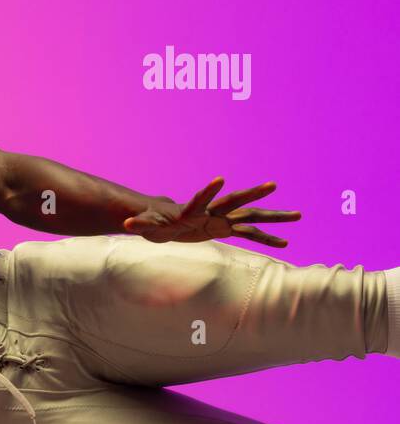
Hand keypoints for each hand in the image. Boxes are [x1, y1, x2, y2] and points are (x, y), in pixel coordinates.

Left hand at [122, 177, 300, 247]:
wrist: (165, 219)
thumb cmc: (155, 222)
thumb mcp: (146, 225)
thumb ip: (138, 223)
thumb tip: (124, 222)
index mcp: (193, 209)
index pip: (201, 199)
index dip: (208, 190)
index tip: (220, 179)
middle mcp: (212, 211)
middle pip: (235, 201)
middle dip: (253, 194)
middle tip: (273, 185)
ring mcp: (222, 219)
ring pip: (252, 217)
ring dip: (274, 217)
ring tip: (299, 215)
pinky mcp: (225, 229)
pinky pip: (250, 235)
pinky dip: (266, 239)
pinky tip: (284, 244)